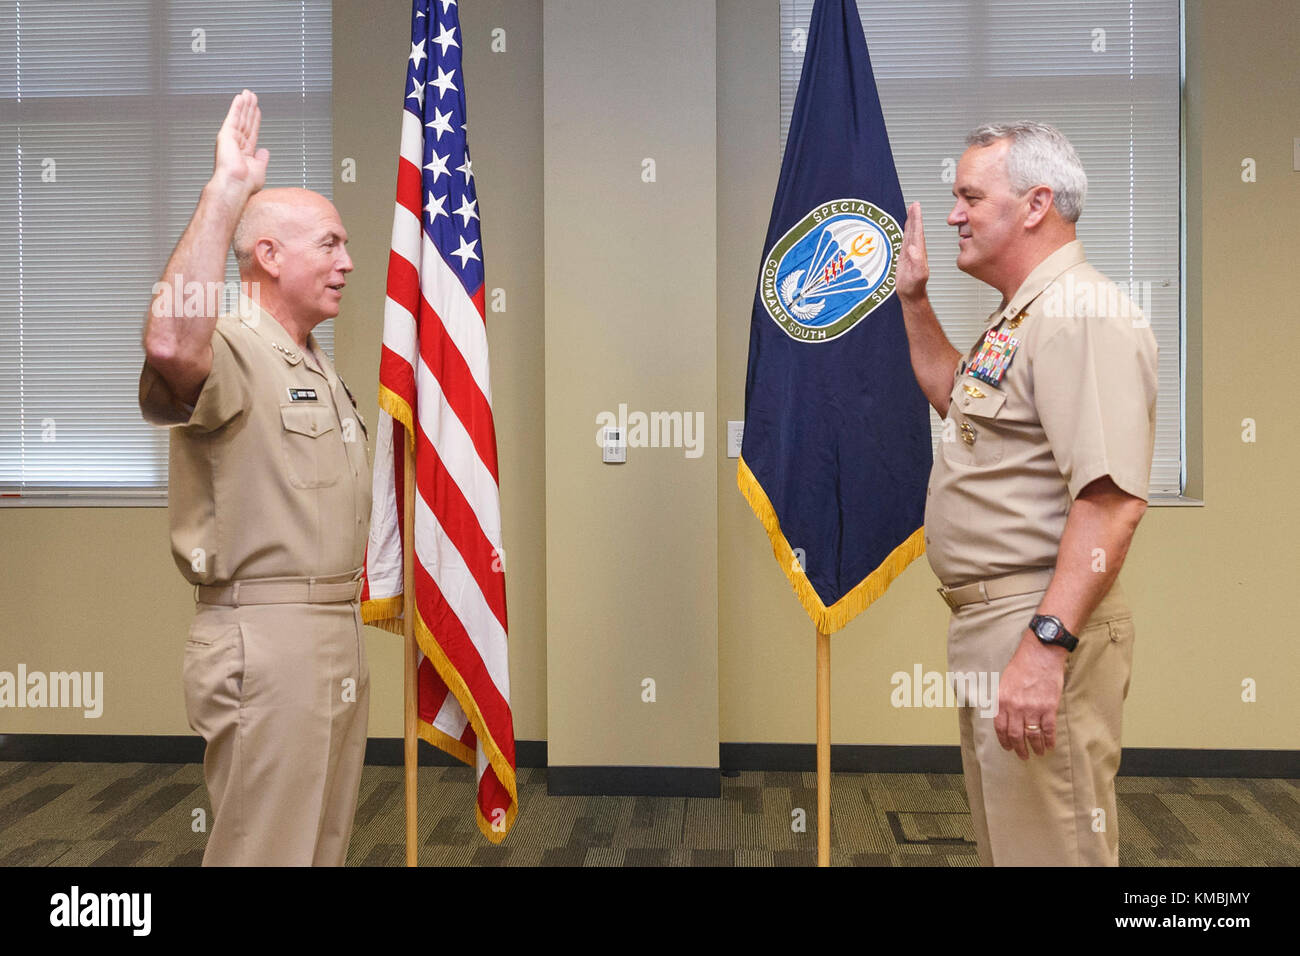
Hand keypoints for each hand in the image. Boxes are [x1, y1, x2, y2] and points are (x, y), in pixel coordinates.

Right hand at [212, 89, 267, 194]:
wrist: (236, 185)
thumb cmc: (245, 184)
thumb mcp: (259, 170)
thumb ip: (262, 160)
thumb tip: (265, 152)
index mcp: (244, 152)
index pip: (251, 132)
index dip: (254, 120)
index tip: (257, 111)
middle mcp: (236, 144)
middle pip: (245, 122)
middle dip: (249, 109)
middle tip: (252, 96)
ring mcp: (231, 138)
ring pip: (240, 117)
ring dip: (245, 105)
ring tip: (248, 93)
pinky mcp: (226, 134)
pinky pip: (233, 117)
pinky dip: (237, 107)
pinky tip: (240, 98)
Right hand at [896, 201, 928, 301]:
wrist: (911, 295)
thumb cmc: (914, 287)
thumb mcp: (916, 275)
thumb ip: (916, 262)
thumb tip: (913, 248)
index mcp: (918, 252)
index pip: (917, 231)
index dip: (916, 219)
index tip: (916, 207)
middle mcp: (915, 250)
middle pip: (915, 229)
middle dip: (915, 216)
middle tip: (914, 204)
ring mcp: (910, 253)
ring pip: (911, 233)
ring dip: (911, 221)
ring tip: (911, 210)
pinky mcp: (905, 256)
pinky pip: (905, 240)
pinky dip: (905, 231)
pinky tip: (905, 227)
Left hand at [993, 631, 1067, 759]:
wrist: (1041, 654)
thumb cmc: (1022, 666)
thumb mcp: (1004, 682)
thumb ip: (1004, 701)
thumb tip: (1004, 718)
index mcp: (1002, 700)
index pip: (1000, 728)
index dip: (1004, 741)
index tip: (1008, 748)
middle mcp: (1015, 707)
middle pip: (1016, 735)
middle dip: (1019, 749)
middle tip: (1023, 756)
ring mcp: (1032, 708)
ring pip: (1032, 736)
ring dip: (1035, 747)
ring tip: (1038, 752)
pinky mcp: (1049, 708)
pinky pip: (1048, 730)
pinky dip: (1049, 740)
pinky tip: (1049, 745)